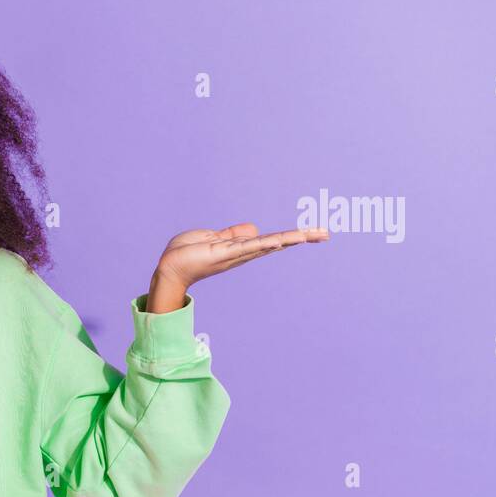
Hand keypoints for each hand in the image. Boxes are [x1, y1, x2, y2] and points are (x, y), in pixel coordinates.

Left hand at [154, 223, 329, 291]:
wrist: (170, 268)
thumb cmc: (186, 254)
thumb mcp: (212, 237)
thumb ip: (232, 234)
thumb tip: (254, 228)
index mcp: (241, 248)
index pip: (271, 240)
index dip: (292, 236)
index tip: (314, 233)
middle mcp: (244, 253)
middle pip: (278, 243)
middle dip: (301, 237)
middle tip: (326, 233)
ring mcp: (236, 254)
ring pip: (269, 244)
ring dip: (292, 238)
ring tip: (314, 234)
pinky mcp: (225, 253)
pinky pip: (249, 246)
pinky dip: (266, 243)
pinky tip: (283, 241)